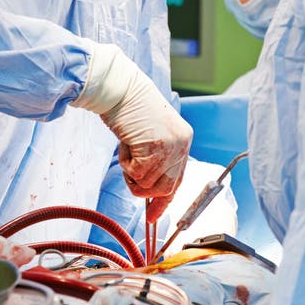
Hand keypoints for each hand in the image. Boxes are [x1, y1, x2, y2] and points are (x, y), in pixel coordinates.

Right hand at [102, 67, 191, 221]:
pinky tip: (126, 144)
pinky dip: (125, 163)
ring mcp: (169, 147)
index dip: (164, 200)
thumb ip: (156, 158)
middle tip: (129, 172)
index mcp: (184, 139)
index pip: (178, 179)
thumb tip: (149, 192)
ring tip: (128, 146)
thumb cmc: (130, 108)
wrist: (121, 88)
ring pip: (147, 184)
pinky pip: (136, 174)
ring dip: (131, 171)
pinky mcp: (154, 149)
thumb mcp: (150, 134)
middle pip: (165, 188)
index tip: (153, 216)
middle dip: (144, 190)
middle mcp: (182, 144)